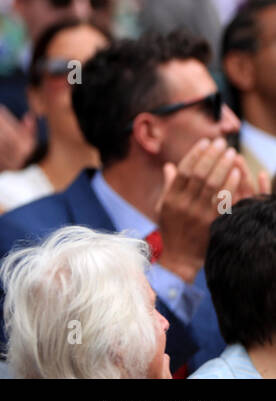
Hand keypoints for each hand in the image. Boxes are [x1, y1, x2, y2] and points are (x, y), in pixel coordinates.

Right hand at [156, 137, 256, 282]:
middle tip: (222, 142)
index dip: (195, 154)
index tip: (205, 142)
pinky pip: (222, 200)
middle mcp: (183, 204)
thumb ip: (168, 186)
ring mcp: (198, 214)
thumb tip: (170, 166)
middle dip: (211, 156)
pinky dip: (230, 185)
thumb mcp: (164, 207)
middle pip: (198, 174)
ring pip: (211, 184)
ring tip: (231, 153)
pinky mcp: (212, 223)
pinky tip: (237, 173)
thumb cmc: (171, 230)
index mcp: (170, 198)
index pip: (183, 170)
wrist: (180, 258)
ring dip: (222, 166)